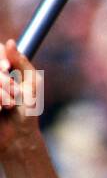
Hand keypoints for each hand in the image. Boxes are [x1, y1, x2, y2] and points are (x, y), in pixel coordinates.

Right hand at [0, 39, 42, 157]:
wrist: (18, 136)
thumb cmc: (28, 110)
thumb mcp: (32, 82)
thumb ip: (22, 61)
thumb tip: (9, 41)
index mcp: (4, 68)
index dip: (1, 59)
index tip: (8, 69)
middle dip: (3, 81)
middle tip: (13, 93)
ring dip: (1, 91)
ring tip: (8, 104)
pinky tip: (1, 109)